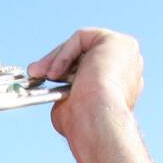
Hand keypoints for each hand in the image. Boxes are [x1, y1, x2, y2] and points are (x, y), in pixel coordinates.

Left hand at [28, 29, 143, 142]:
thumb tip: (58, 98)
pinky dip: (64, 53)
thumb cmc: (84, 124)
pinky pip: (82, 38)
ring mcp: (125, 53)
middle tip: (35, 71)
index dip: (65, 71)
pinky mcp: (116, 42)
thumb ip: (68, 96)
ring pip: (83, 45)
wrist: (95, 121)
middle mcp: (127, 67)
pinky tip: (55, 72)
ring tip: (40, 73)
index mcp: (121, 84)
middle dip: (56, 61)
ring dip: (56, 58)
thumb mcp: (71, 107)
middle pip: (86, 54)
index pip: (90, 68)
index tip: (43, 78)